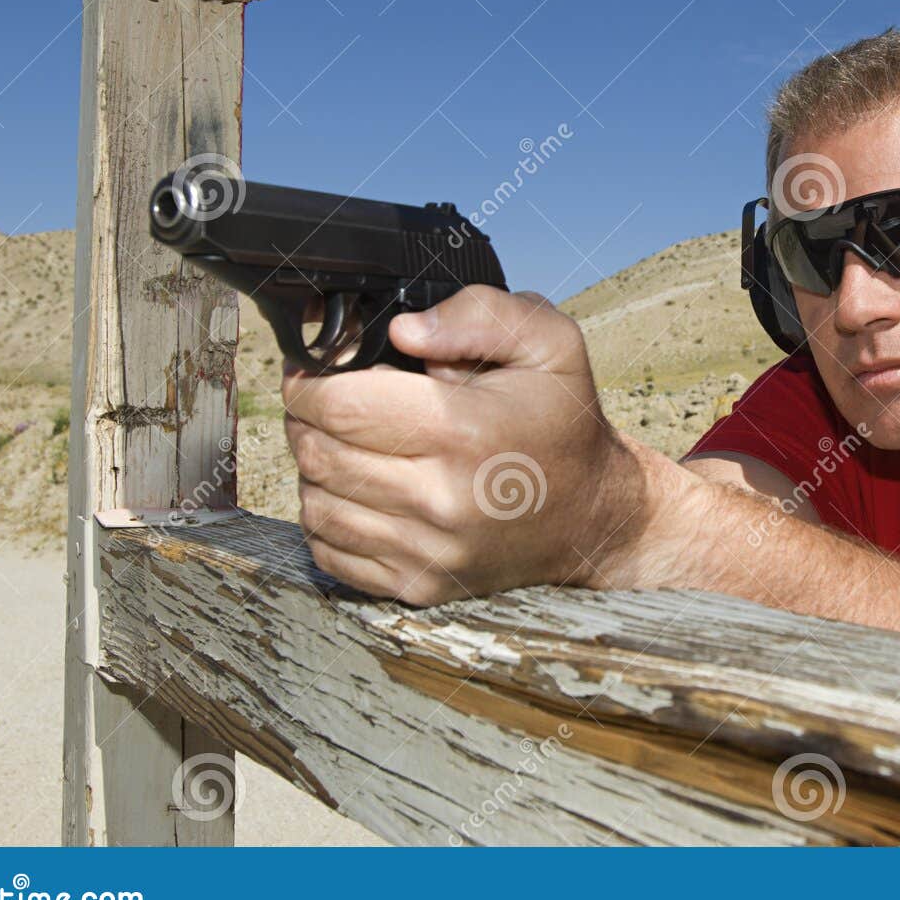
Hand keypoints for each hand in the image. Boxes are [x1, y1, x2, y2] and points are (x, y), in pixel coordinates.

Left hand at [280, 285, 649, 604]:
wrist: (592, 515)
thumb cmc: (562, 422)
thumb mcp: (548, 341)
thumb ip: (478, 313)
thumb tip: (403, 330)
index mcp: (465, 431)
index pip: (339, 406)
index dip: (310, 380)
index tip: (316, 371)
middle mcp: (442, 499)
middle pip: (317, 453)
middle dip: (307, 418)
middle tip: (328, 401)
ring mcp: (428, 551)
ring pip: (315, 504)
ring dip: (315, 468)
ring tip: (347, 444)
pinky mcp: (418, 586)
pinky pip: (331, 551)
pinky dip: (328, 516)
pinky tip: (358, 490)